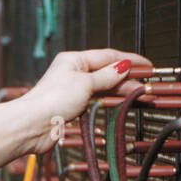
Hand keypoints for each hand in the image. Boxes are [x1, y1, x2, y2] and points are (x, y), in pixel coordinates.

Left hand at [20, 49, 150, 152]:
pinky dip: (110, 100)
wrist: (33, 125)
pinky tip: (121, 102)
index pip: (108, 56)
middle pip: (107, 72)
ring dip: (122, 90)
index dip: (130, 60)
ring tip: (140, 95)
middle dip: (128, 77)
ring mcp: (73, 90)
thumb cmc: (52, 100)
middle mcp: (73, 73)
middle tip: (148, 83)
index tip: (147, 65)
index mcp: (74, 60)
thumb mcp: (85, 83)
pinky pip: (96, 99)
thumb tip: (123, 66)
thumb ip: (107, 76)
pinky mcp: (72, 107)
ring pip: (103, 87)